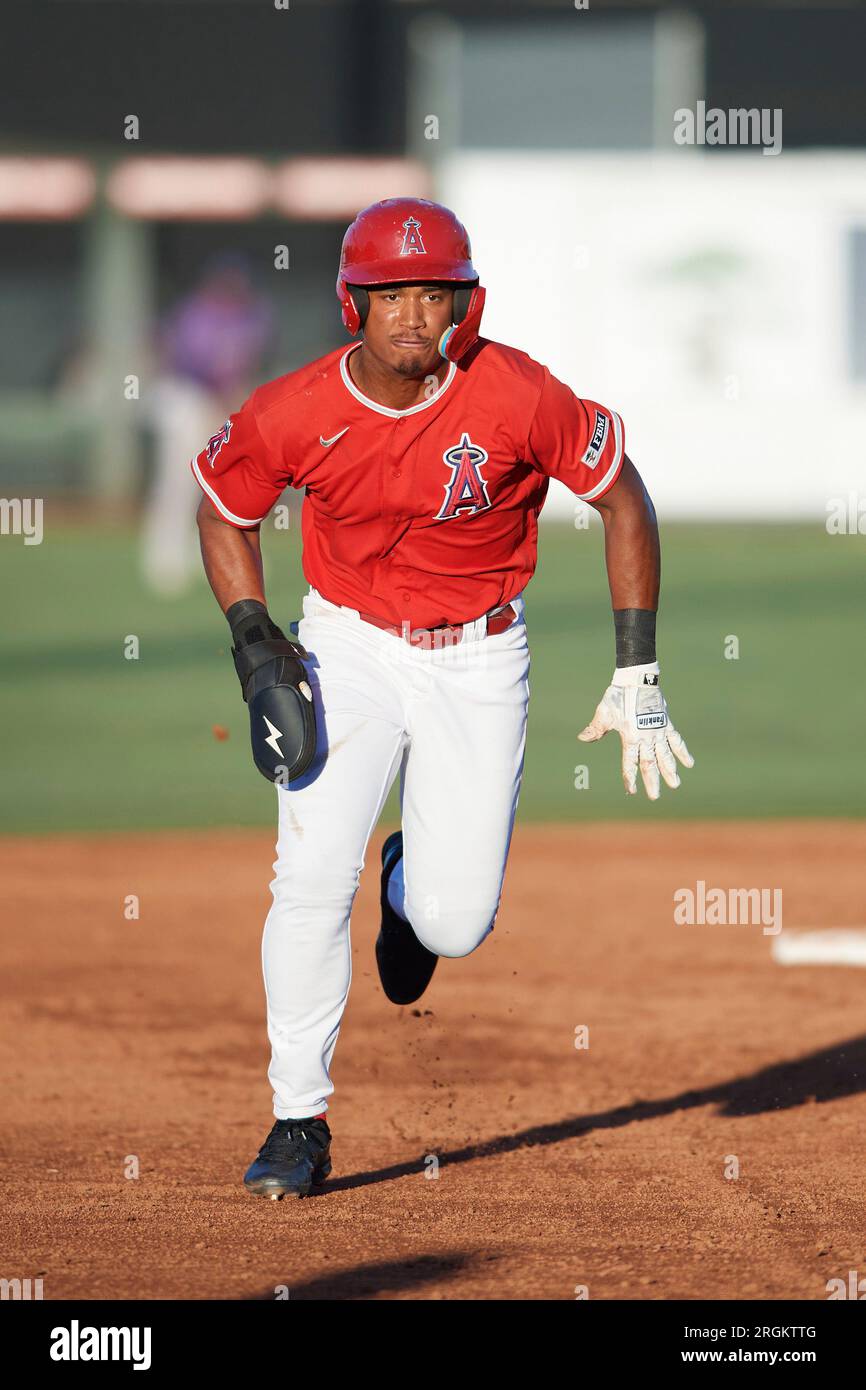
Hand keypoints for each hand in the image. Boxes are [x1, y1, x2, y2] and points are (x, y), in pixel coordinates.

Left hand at [578, 663, 693, 799]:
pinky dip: (682, 752)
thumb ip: (596, 728)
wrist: (637, 678)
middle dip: (652, 780)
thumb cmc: (618, 695)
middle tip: (655, 797)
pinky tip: (689, 764)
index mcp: (630, 736)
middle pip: (649, 763)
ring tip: (675, 785)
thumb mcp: (605, 712)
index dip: (630, 777)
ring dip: (670, 770)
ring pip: (665, 755)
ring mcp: (658, 731)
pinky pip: (676, 740)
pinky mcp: (666, 723)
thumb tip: (582, 738)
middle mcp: (646, 736)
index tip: (631, 791)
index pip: (630, 762)